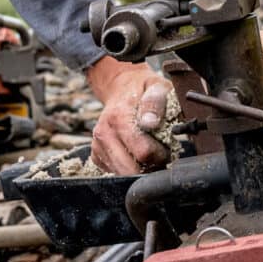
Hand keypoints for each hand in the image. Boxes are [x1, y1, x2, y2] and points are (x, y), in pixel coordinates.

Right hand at [85, 57, 175, 173]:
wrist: (121, 88)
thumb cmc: (143, 90)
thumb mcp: (156, 86)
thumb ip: (155, 102)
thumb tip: (150, 123)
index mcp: (119, 118)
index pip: (143, 153)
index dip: (161, 154)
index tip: (166, 146)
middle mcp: (103, 133)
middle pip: (130, 170)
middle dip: (150, 167)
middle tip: (159, 154)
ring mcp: (97, 145)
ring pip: (122, 175)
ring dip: (139, 170)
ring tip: (148, 152)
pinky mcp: (95, 155)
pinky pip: (115, 172)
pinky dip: (128, 168)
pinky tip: (135, 154)